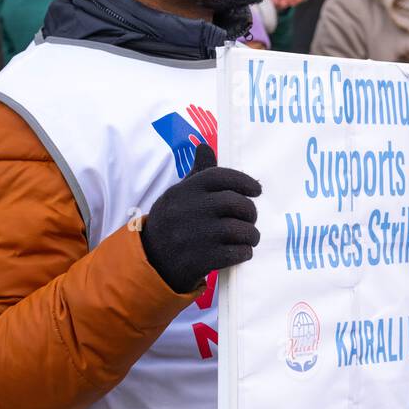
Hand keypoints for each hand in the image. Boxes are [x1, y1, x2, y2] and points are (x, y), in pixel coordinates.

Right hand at [141, 143, 261, 292]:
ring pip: (238, 230)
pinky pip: (234, 254)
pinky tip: (242, 252)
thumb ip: (197, 174)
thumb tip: (205, 147)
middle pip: (234, 203)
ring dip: (251, 235)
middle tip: (250, 218)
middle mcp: (187, 211)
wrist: (151, 262)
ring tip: (249, 238)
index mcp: (183, 191)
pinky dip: (244, 252)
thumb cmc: (172, 223)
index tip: (256, 190)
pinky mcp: (198, 261)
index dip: (243, 180)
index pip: (219, 176)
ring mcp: (193, 237)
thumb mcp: (178, 196)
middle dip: (250, 211)